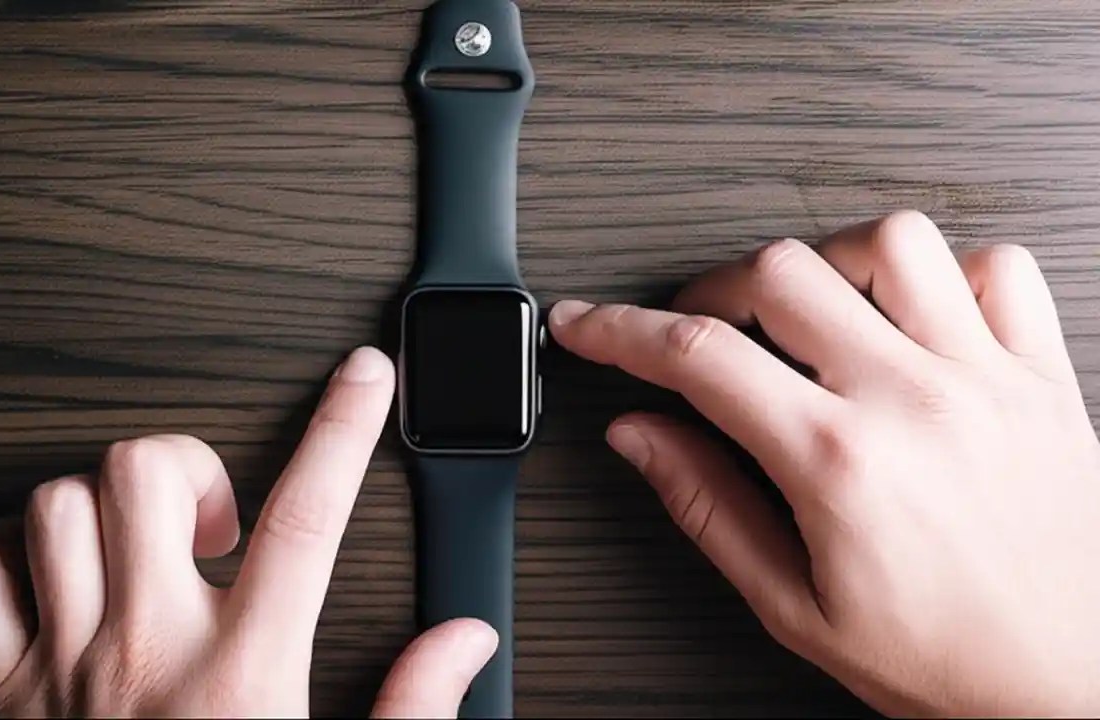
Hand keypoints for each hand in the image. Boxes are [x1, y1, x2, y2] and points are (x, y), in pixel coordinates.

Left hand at [0, 346, 495, 717]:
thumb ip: (412, 709)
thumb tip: (465, 643)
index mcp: (245, 676)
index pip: (309, 516)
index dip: (345, 429)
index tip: (364, 378)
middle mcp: (148, 653)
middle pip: (147, 474)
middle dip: (189, 463)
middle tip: (217, 514)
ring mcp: (66, 667)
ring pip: (57, 507)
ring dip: (105, 503)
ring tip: (145, 545)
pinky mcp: (5, 694)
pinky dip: (9, 555)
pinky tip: (60, 576)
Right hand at [550, 211, 1099, 716]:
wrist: (1077, 687)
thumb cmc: (950, 661)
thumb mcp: (793, 605)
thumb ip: (707, 506)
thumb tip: (643, 436)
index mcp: (841, 464)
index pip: (699, 357)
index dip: (619, 330)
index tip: (588, 324)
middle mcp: (915, 402)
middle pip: (780, 273)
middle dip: (710, 291)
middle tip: (700, 330)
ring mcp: (986, 379)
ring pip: (890, 242)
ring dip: (825, 261)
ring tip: (808, 308)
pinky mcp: (1044, 377)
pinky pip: (998, 268)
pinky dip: (945, 272)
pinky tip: (914, 314)